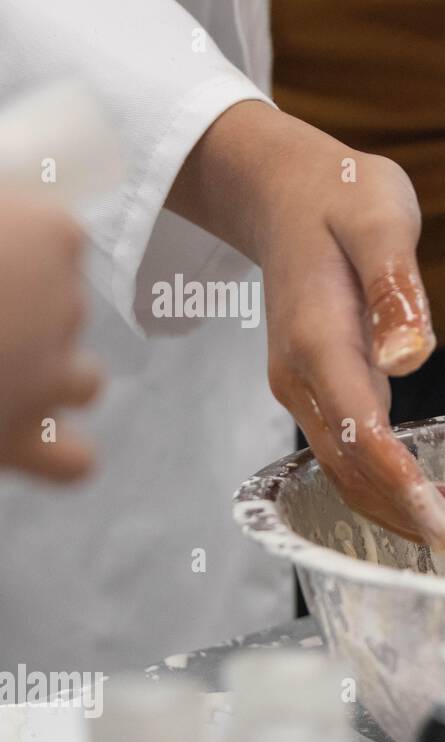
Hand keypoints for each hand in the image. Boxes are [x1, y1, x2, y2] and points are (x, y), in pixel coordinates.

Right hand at [0, 194, 99, 479]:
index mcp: (45, 233)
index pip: (56, 236)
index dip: (13, 245)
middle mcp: (62, 305)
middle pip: (65, 306)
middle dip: (21, 311)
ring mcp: (46, 377)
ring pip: (85, 380)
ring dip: (49, 377)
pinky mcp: (19, 442)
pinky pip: (74, 460)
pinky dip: (54, 452)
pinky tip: (14, 440)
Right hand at [168, 102, 444, 551]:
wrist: (285, 190)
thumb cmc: (340, 196)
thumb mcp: (379, 217)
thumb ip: (395, 286)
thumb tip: (409, 356)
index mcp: (317, 340)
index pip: (360, 433)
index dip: (401, 485)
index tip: (444, 524)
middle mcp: (303, 378)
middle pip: (354, 470)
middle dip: (410, 514)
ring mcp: (307, 388)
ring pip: (351, 472)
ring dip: (404, 511)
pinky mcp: (322, 390)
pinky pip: (355, 453)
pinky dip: (394, 486)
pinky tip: (440, 498)